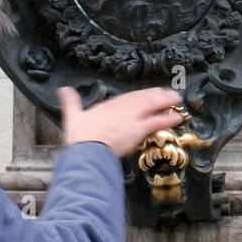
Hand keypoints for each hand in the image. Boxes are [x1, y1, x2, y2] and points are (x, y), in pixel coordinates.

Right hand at [58, 85, 182, 158]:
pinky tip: (177, 118)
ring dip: (166, 102)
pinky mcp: (138, 129)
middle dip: (158, 95)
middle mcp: (122, 109)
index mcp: (109, 106)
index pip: (129, 97)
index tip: (150, 93)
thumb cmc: (79, 138)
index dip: (141, 94)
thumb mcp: (73, 116)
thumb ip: (71, 101)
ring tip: (176, 101)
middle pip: (144, 98)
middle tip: (169, 93)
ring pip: (153, 106)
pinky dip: (169, 119)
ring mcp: (132, 118)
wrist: (86, 151)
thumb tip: (63, 90)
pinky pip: (157, 122)